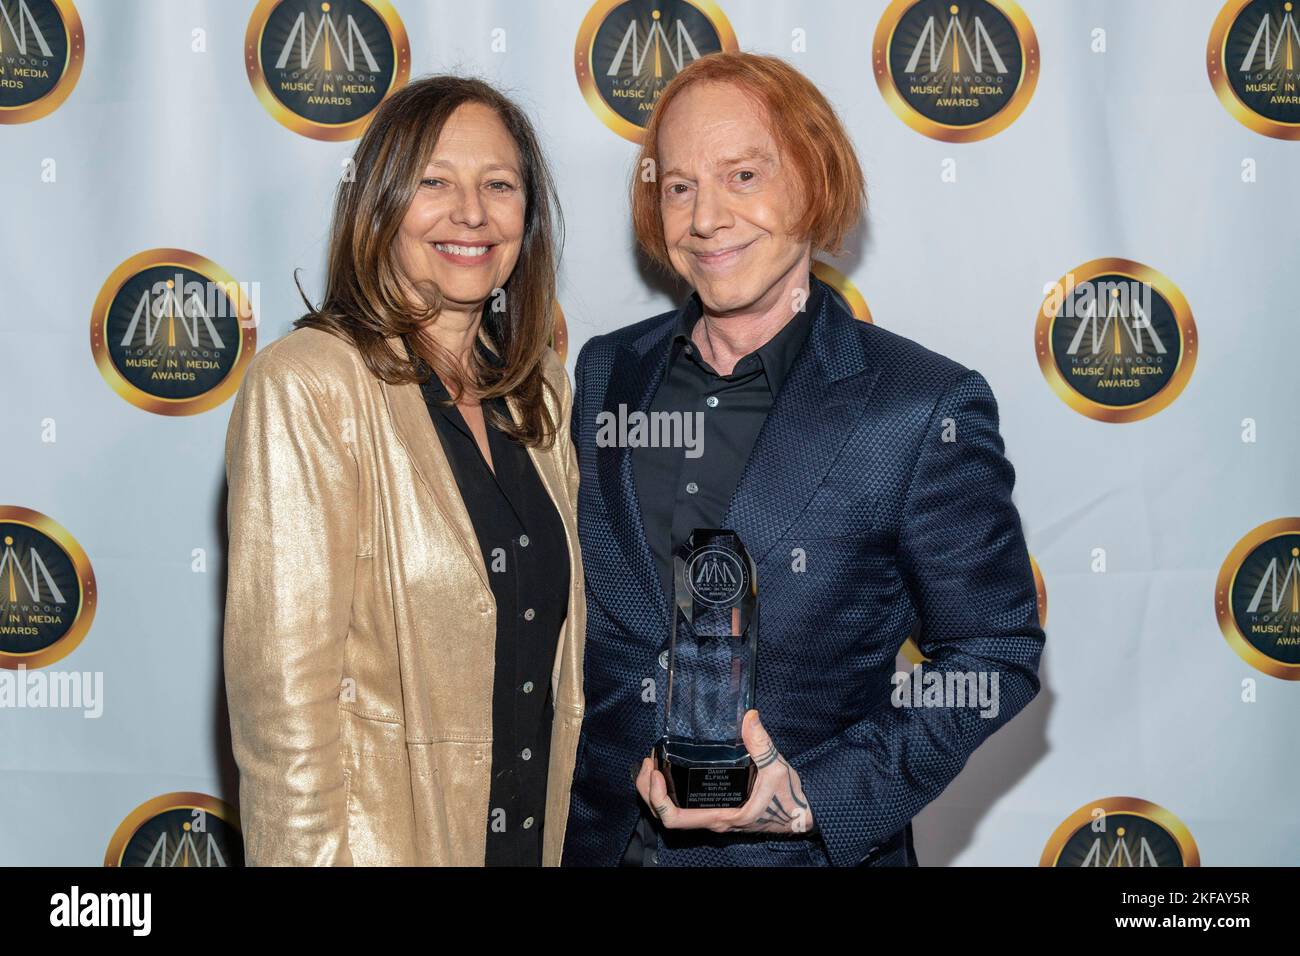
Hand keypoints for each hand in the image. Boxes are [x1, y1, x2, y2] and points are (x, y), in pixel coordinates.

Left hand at [637, 709, 814, 835]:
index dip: (657, 798)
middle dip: (648, 791)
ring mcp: (712, 817)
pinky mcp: (715, 810)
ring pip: (672, 813)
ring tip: (652, 765)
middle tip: (648, 762)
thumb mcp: (777, 769)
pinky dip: (668, 791)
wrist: (800, 816)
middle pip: (665, 816)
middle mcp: (712, 820)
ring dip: (655, 792)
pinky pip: (683, 807)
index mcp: (721, 815)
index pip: (675, 819)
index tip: (656, 772)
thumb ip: (762, 744)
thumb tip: (749, 717)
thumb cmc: (789, 799)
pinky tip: (670, 771)